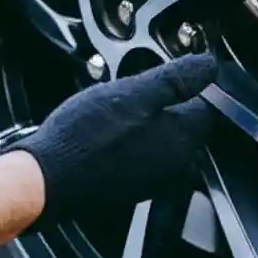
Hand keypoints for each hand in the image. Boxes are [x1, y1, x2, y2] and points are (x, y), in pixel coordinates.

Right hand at [7, 54, 217, 230]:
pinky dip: (129, 146)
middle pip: (184, 127)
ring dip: (144, 126)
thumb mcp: (133, 93)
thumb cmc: (86, 137)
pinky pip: (140, 159)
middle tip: (130, 96)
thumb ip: (176, 79)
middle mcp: (176, 168)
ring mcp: (154, 183)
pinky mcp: (131, 191)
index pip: (205, 107)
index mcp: (183, 141)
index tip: (161, 77)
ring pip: (160, 142)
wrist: (47, 180)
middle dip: (163, 108)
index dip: (185, 87)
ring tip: (114, 116)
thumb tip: (210, 66)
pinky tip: (105, 137)